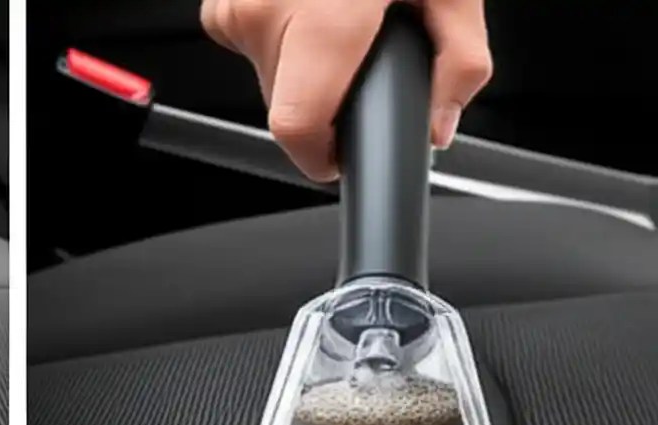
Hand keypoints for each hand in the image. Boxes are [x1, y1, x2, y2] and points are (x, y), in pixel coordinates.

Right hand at [201, 0, 491, 181]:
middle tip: (369, 46)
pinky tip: (316, 2)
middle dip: (331, 95)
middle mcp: (264, 14)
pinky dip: (287, 35)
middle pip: (289, 106)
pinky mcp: (219, 2)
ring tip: (345, 12)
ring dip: (309, 64)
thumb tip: (439, 122)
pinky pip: (253, 44)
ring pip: (271, 77)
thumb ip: (458, 63)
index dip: (323, 156)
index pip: (297, 127)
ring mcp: (234, 6)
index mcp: (323, 18)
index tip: (341, 156)